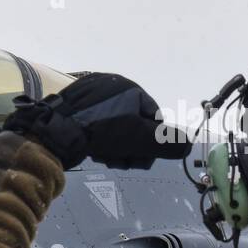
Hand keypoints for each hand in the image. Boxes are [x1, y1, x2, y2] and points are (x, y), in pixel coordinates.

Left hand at [4, 73, 191, 169]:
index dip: (149, 142)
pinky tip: (91, 149)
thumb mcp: (140, 138)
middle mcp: (111, 84)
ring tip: (105, 157)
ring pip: (113, 124)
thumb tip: (188, 145)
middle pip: (132, 123)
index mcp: (130, 88)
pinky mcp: (74, 101)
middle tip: (120, 162)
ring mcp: (90, 91)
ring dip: (114, 145)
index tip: (139, 159)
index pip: (152, 118)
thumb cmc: (104, 131)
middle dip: (130, 146)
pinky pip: (95, 121)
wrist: (58, 129)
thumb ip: (166, 142)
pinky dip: (97, 136)